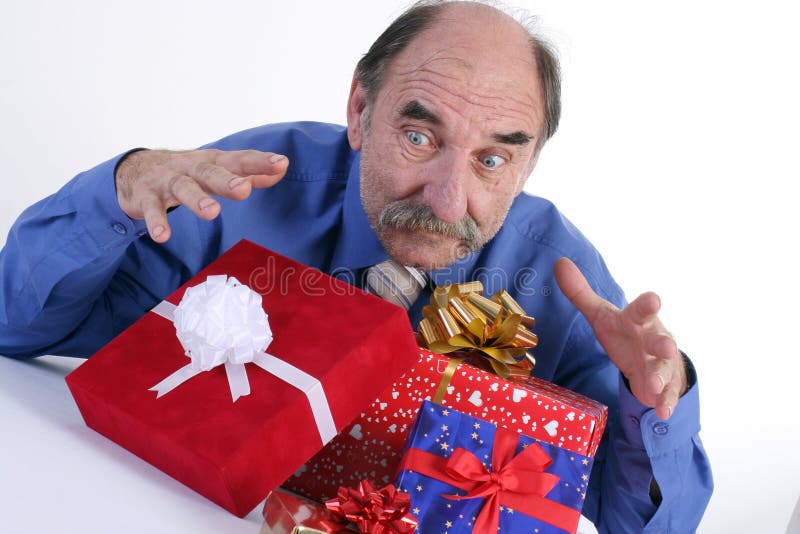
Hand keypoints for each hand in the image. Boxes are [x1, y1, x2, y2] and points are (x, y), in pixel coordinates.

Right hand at [115, 148, 288, 241]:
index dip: (259, 162)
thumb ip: (248, 173)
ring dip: (196, 199)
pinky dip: (157, 222)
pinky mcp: (145, 196)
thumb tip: (281, 170)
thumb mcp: (217, 170)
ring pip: (182, 188)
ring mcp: (167, 181)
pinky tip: (163, 236)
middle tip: (244, 190)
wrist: (133, 169)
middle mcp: (190, 168)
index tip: (281, 163)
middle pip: (210, 172)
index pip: (238, 160)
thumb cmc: (186, 171)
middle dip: (227, 180)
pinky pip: (151, 210)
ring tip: (212, 212)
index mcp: (212, 162)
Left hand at [554, 258, 686, 419]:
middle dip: (662, 343)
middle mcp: (653, 339)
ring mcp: (660, 363)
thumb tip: (559, 262)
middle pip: (659, 339)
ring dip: (659, 376)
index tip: (654, 299)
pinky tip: (662, 412)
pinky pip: (666, 394)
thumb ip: (580, 293)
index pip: (642, 310)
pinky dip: (664, 402)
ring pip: (663, 368)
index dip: (647, 304)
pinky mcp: (664, 385)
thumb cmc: (624, 333)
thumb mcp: (601, 314)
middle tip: (666, 346)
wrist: (650, 359)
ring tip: (653, 384)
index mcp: (637, 320)